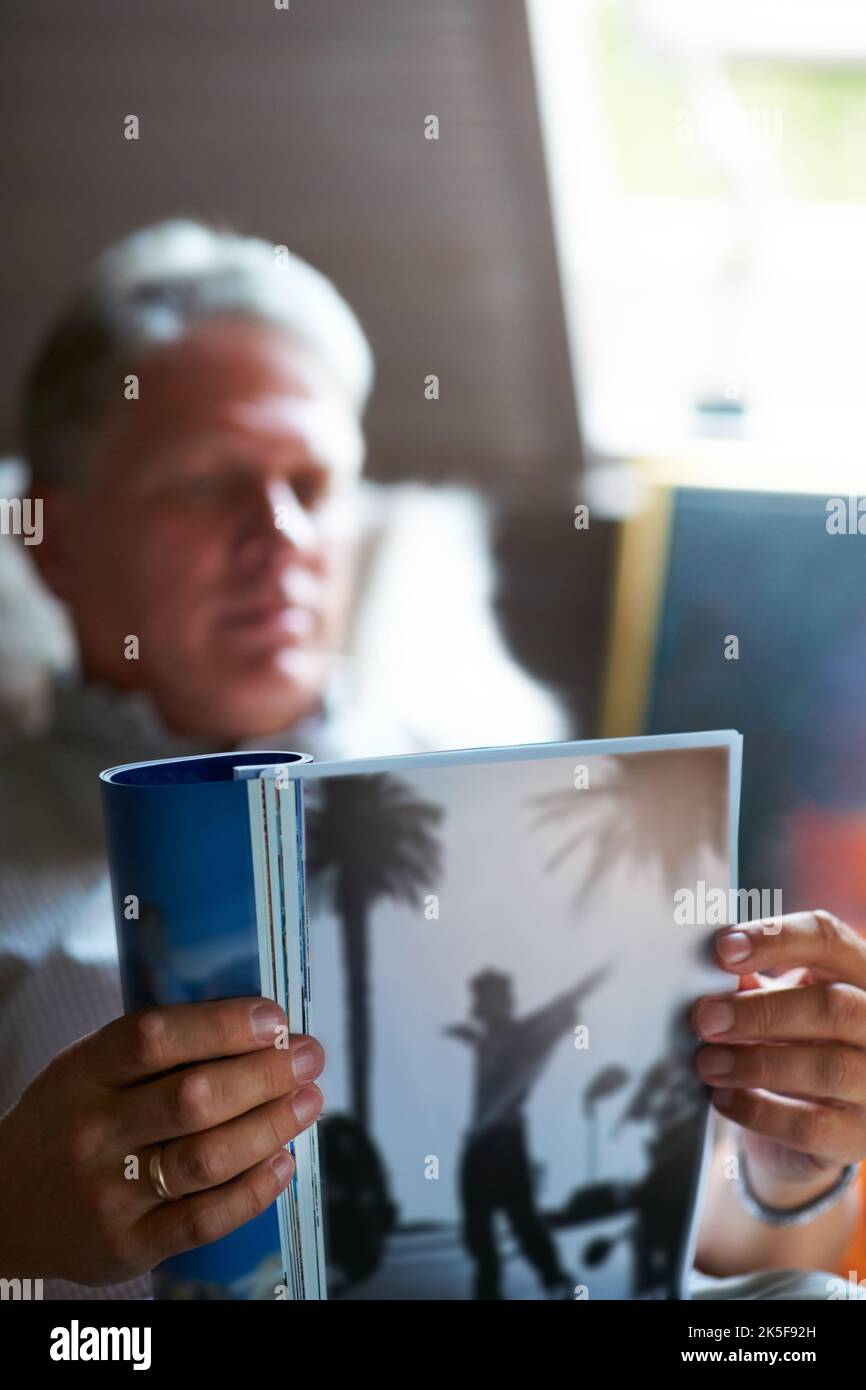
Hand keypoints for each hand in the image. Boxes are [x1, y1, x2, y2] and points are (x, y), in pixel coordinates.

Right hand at [0, 997, 324, 1285]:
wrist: (2, 1206)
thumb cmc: (65, 1121)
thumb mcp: (85, 1069)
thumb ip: (154, 1049)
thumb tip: (252, 1024)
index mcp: (82, 1075)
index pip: (154, 1038)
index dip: (221, 1025)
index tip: (274, 1019)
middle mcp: (93, 1134)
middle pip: (192, 1098)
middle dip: (265, 1074)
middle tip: (310, 1056)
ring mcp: (109, 1195)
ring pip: (205, 1159)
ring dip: (270, 1126)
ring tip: (309, 1100)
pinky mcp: (128, 1246)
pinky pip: (203, 1220)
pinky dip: (253, 1190)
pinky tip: (284, 1160)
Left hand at [691, 910, 865, 1200]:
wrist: (815, 1121)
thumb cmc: (794, 1040)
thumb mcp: (778, 1001)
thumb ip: (751, 983)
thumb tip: (707, 971)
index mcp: (859, 973)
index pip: (828, 939)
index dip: (775, 939)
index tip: (722, 949)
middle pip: (833, 1006)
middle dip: (760, 1011)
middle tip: (704, 1018)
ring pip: (826, 1068)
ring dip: (754, 1062)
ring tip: (707, 1061)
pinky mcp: (859, 1136)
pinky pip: (810, 1124)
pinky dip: (758, 1109)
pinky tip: (723, 1098)